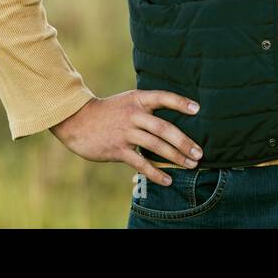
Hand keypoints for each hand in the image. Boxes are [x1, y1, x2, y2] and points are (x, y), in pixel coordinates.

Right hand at [49, 89, 203, 185]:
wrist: (78, 121)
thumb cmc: (109, 112)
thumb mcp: (127, 101)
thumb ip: (147, 107)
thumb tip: (173, 119)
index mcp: (137, 99)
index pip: (163, 97)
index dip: (180, 103)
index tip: (197, 110)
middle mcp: (133, 115)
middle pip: (163, 128)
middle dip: (184, 141)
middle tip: (199, 153)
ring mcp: (125, 132)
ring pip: (155, 146)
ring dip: (175, 157)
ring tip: (190, 165)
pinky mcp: (118, 149)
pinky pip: (141, 163)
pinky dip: (155, 173)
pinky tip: (168, 180)